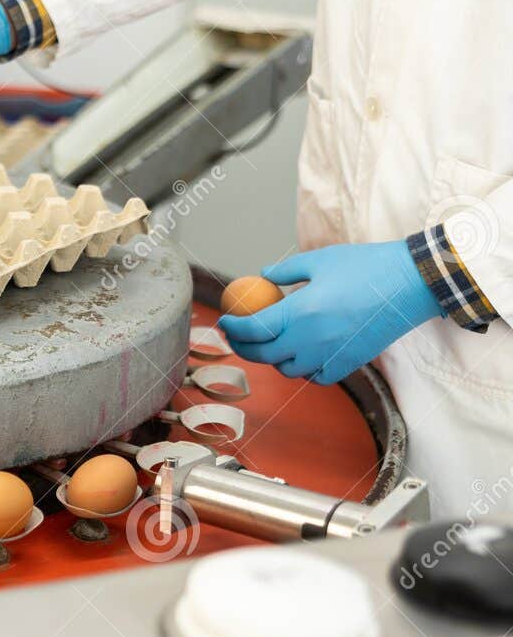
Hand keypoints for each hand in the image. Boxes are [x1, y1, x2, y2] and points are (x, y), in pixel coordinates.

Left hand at [218, 241, 443, 384]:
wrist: (412, 283)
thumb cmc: (367, 266)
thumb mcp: (320, 259)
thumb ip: (286, 271)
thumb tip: (262, 277)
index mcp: (301, 311)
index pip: (252, 329)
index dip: (232, 328)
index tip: (224, 321)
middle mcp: (312, 338)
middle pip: (264, 354)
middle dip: (244, 347)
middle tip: (238, 336)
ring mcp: (331, 354)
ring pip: (288, 370)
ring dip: (275, 358)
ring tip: (273, 342)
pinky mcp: (351, 363)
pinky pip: (317, 377)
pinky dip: (305, 370)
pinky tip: (303, 355)